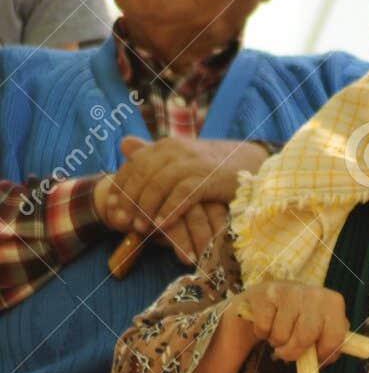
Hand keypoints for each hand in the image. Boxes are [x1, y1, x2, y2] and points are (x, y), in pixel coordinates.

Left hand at [94, 134, 268, 240]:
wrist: (253, 164)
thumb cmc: (214, 168)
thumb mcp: (182, 159)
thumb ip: (154, 155)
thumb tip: (123, 143)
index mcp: (166, 145)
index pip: (134, 164)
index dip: (120, 187)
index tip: (111, 211)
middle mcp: (176, 149)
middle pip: (142, 174)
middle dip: (129, 201)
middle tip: (122, 224)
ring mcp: (193, 161)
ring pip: (159, 183)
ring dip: (147, 207)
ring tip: (141, 228)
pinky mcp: (208, 176)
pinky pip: (183, 193)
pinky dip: (170, 209)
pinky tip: (162, 226)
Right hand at [222, 281, 350, 368]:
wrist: (274, 296)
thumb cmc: (302, 319)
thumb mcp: (322, 329)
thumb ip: (330, 345)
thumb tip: (322, 359)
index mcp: (333, 303)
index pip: (334, 338)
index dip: (323, 354)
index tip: (315, 356)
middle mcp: (314, 293)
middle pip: (305, 337)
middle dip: (293, 352)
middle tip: (287, 353)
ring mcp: (289, 290)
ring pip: (281, 334)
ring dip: (277, 341)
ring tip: (279, 332)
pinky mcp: (265, 293)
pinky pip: (263, 328)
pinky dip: (262, 332)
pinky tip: (267, 323)